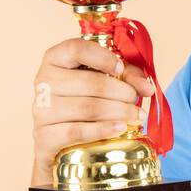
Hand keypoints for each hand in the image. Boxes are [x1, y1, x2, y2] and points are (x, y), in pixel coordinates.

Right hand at [31, 38, 154, 182]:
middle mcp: (44, 80)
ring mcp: (41, 109)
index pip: (76, 49)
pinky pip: (77, 131)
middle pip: (91, 83)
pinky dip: (102, 130)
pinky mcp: (44, 136)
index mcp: (55, 58)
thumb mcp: (104, 80)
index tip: (121, 69)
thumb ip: (127, 76)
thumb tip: (148, 88)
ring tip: (137, 116)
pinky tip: (120, 128)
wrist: (58, 142)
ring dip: (119, 112)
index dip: (103, 58)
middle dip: (122, 92)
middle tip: (136, 101)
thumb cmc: (82, 102)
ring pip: (87, 108)